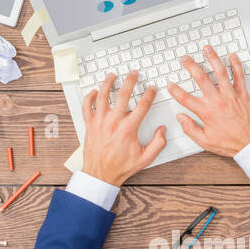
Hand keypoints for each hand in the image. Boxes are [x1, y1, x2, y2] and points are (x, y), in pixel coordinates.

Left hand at [81, 71, 167, 186]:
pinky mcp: (90, 125)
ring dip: (107, 83)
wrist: (100, 175)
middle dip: (130, 81)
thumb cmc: (120, 167)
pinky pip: (87, 107)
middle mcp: (113, 122)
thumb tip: (162, 130)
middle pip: (122, 94)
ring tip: (112, 75)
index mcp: (128, 129)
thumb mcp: (145, 158)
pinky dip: (89, 97)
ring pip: (102, 96)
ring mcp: (100, 122)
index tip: (152, 89)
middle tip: (133, 74)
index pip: (142, 105)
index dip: (150, 94)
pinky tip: (93, 91)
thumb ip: (158, 144)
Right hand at [166, 45, 249, 156]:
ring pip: (220, 71)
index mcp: (206, 112)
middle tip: (185, 58)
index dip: (175, 90)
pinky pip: (239, 75)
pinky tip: (232, 56)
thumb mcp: (205, 141)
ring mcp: (230, 95)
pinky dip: (236, 64)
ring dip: (212, 58)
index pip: (185, 98)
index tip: (170, 84)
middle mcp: (217, 100)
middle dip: (191, 65)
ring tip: (206, 48)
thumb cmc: (231, 143)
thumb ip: (190, 129)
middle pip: (200, 78)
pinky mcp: (242, 94)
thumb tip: (181, 119)